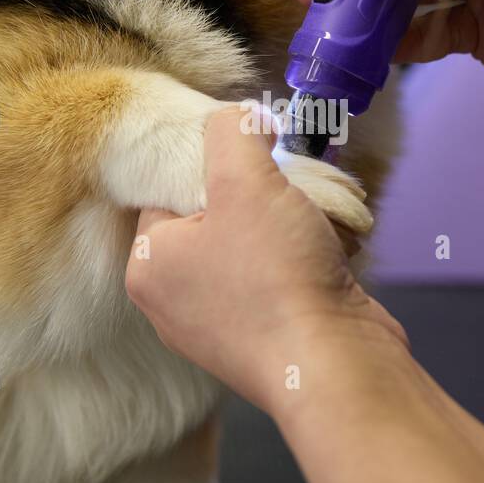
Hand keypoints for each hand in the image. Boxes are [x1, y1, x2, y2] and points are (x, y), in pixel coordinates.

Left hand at [124, 107, 406, 415]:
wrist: (335, 365)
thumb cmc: (278, 277)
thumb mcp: (247, 179)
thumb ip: (234, 132)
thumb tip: (242, 117)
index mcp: (148, 265)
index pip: (169, 188)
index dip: (216, 163)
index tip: (256, 158)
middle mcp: (173, 302)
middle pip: (215, 215)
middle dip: (261, 196)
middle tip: (288, 192)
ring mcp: (218, 328)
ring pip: (252, 247)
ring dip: (289, 226)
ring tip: (312, 226)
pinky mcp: (263, 343)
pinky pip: (278, 282)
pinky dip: (304, 264)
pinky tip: (327, 259)